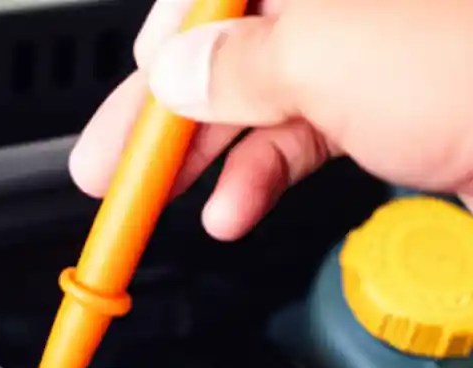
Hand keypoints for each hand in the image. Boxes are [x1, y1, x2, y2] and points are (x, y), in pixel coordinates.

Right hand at [69, 0, 472, 239]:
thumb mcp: (330, 56)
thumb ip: (234, 67)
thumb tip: (174, 75)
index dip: (164, 48)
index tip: (128, 109)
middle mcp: (344, 7)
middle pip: (227, 51)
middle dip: (164, 121)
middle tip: (109, 176)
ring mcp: (373, 56)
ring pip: (261, 103)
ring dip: (209, 162)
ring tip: (165, 208)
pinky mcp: (396, 112)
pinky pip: (305, 139)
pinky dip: (263, 179)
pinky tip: (236, 210)